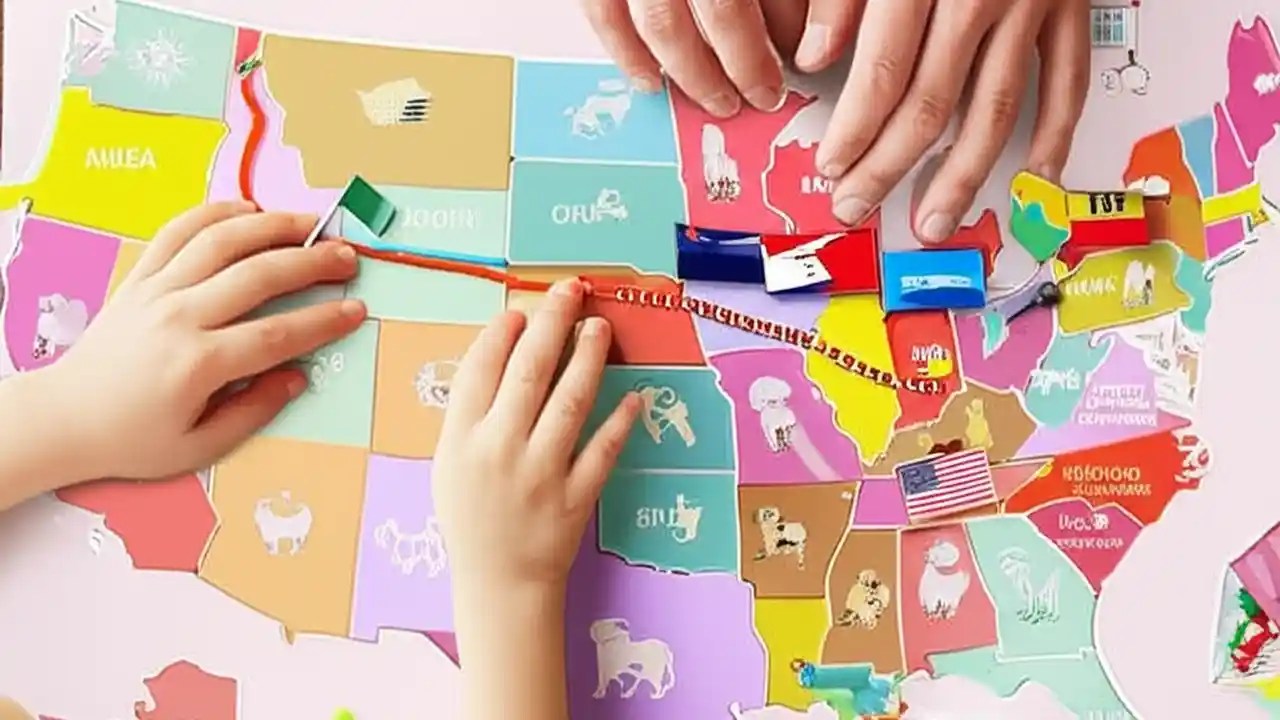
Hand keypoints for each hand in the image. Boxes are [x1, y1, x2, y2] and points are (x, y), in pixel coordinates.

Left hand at [44, 201, 364, 481]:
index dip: (323, 321)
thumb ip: (253, 411)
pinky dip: (214, 213)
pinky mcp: (139, 278)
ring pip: (222, 241)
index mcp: (198, 364)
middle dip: (311, 262)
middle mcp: (179, 317)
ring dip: (272, 226)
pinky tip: (248, 210)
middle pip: (258, 276)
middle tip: (347, 256)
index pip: (277, 334)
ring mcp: (156, 291)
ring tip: (310, 223)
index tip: (356, 309)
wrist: (63, 418)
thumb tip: (296, 377)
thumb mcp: (198, 446)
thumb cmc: (132, 440)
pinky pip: (179, 232)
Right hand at [433, 279, 639, 593]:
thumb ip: (470, 413)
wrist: (498, 583)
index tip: (522, 308)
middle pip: (529, 371)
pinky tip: (634, 396)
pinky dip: (620, 422)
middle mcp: (500, 450)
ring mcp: (540, 474)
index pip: (482, 369)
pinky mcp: (575, 497)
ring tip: (600, 327)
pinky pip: (603, 451)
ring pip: (570, 402)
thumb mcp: (450, 463)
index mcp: (461, 440)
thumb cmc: (472, 516)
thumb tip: (502, 351)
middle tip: (570, 290)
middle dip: (551, 322)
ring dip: (588, 358)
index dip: (503, 332)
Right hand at [579, 0, 806, 115]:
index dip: (788, 28)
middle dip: (744, 63)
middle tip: (763, 93)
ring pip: (660, 21)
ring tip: (717, 98)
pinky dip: (625, 51)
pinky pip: (603, 10)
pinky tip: (651, 79)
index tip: (799, 56)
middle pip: (719, 7)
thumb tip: (815, 45)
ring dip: (691, 70)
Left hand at [797, 0, 1089, 238]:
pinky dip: (1053, 134)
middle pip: (929, 104)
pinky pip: (1066, 82)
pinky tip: (1037, 176)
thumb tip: (810, 57)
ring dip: (960, 175)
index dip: (853, 130)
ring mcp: (1035, 4)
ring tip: (933, 221)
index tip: (830, 167)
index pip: (882, 74)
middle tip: (858, 206)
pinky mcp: (1073, 6)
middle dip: (888, 166)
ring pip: (994, 110)